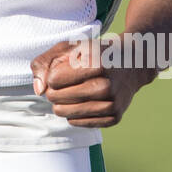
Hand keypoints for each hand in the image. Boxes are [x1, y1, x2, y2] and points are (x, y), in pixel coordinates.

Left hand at [30, 37, 156, 127]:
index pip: (53, 80)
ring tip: (70, 92)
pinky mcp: (114, 118)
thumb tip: (39, 90)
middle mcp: (106, 86)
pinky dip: (74, 114)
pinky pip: (78, 123)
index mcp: (96, 64)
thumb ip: (44, 63)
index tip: (62, 70)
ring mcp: (112, 104)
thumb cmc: (94, 54)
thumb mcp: (69, 47)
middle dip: (54, 91)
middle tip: (64, 83)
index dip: (53, 75)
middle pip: (57, 98)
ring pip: (65, 114)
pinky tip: (81, 102)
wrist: (132, 64)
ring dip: (62, 104)